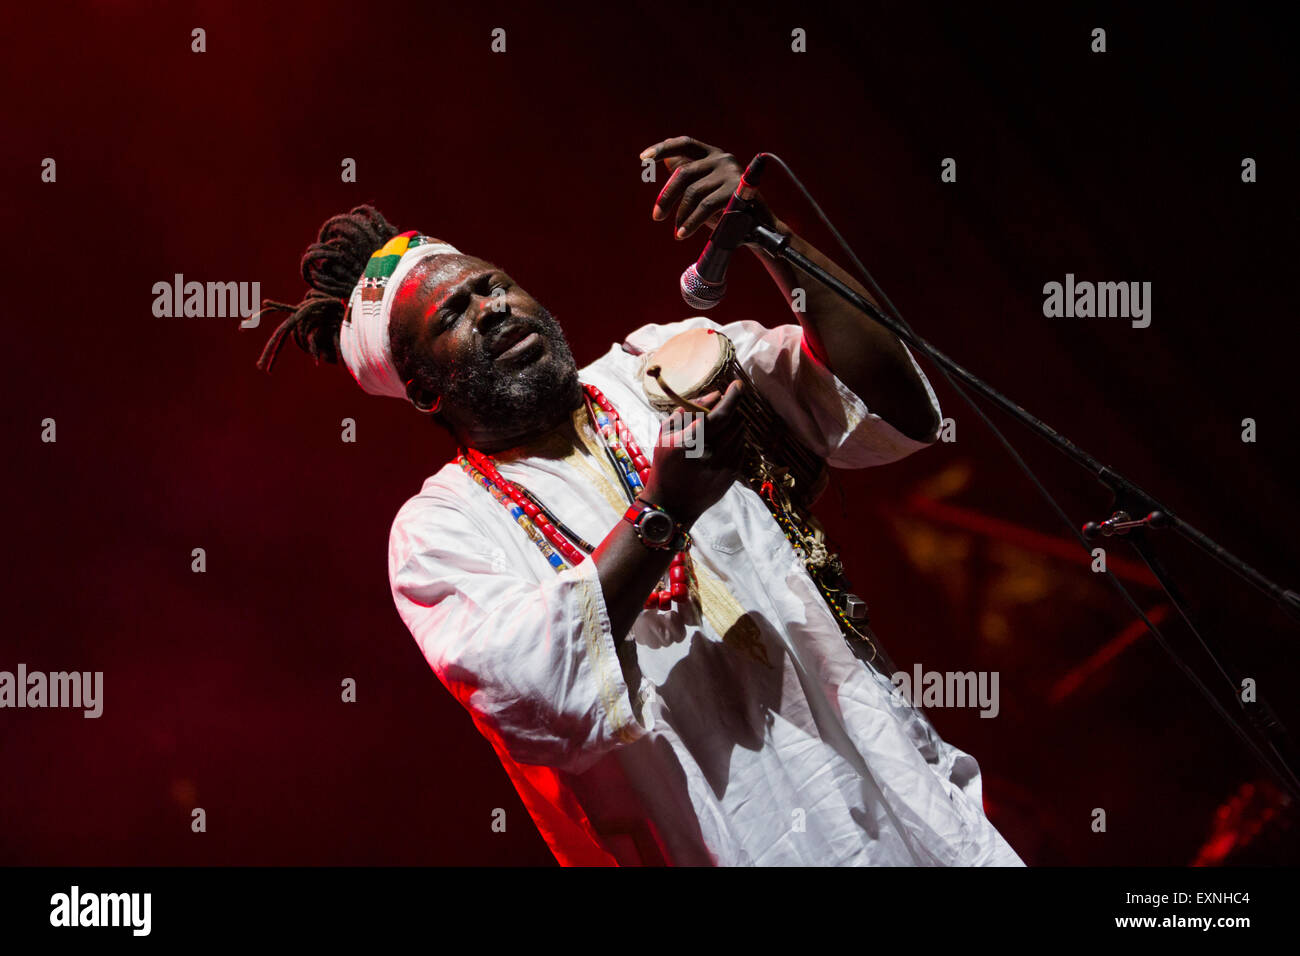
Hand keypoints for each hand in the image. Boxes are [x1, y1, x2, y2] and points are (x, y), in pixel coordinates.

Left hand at [639, 136, 774, 240]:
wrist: (758, 230)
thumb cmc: (728, 210)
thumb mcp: (706, 190)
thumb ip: (690, 175)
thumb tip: (666, 160)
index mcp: (713, 155)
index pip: (685, 144)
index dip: (662, 148)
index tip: (642, 157)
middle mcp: (723, 158)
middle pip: (684, 172)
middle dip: (667, 196)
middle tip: (657, 216)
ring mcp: (731, 173)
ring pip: (693, 192)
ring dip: (681, 215)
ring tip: (677, 232)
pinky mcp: (737, 191)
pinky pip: (705, 206)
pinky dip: (691, 222)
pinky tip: (682, 233)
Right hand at [641, 379, 747, 526]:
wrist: (672, 503)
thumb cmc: (665, 465)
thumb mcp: (665, 434)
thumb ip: (687, 411)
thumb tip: (714, 395)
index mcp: (691, 441)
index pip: (722, 414)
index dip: (733, 397)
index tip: (737, 385)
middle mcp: (711, 453)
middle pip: (734, 421)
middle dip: (731, 409)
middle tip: (721, 407)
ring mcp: (724, 465)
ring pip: (740, 433)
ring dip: (733, 423)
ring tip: (719, 427)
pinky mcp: (733, 474)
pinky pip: (741, 447)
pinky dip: (735, 439)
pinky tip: (721, 444)